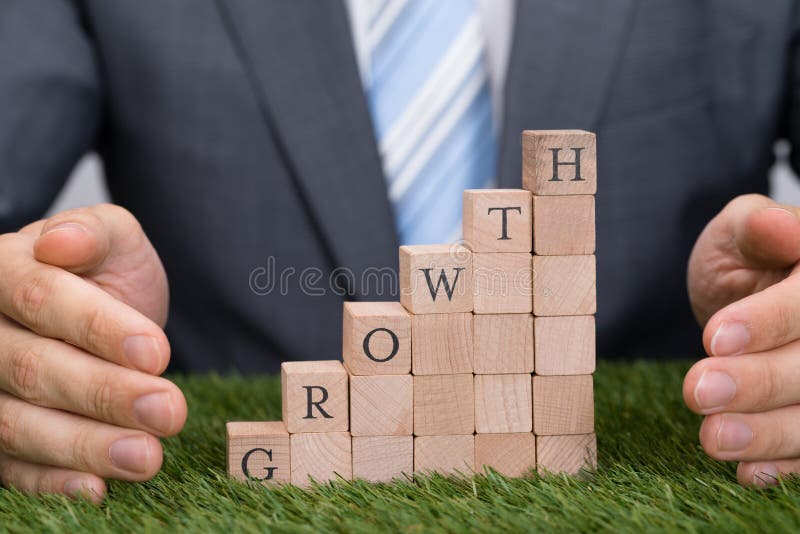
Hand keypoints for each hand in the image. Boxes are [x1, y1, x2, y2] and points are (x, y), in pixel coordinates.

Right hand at [0, 204, 186, 501]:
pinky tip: (97, 488)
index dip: (99, 328)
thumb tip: (62, 242)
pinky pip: (11, 467)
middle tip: (168, 411)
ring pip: (17, 423)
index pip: (44, 298)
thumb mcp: (114, 238)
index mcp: (5, 272)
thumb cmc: (103, 271)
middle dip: (105, 393)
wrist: (96, 307)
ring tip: (146, 457)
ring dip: (85, 445)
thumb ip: (94, 234)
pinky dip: (52, 482)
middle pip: (32, 368)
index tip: (157, 353)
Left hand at [685, 194, 799, 486]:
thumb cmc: (748, 254)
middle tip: (698, 391)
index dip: (770, 321)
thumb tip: (784, 227)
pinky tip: (748, 473)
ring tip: (713, 439)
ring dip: (769, 433)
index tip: (715, 337)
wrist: (751, 291)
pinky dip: (785, 465)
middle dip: (759, 382)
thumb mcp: (741, 228)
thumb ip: (758, 227)